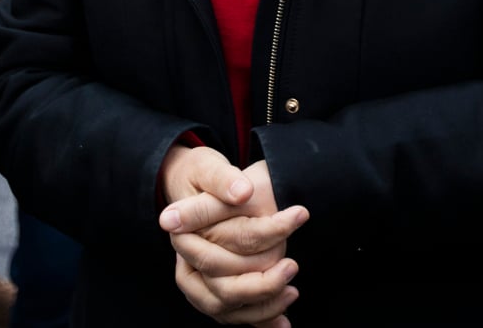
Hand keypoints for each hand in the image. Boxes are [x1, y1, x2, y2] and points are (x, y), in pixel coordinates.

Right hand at [159, 151, 305, 325]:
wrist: (199, 188)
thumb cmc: (204, 176)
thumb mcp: (210, 169)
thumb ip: (224, 180)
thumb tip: (243, 191)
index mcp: (183, 235)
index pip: (226, 245)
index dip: (267, 232)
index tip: (299, 215)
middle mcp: (186, 265)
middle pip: (222, 287)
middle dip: (262, 283)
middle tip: (293, 266)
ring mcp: (198, 284)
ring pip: (227, 308)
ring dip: (263, 305)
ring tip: (292, 290)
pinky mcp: (213, 295)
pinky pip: (235, 316)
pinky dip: (259, 319)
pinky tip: (284, 323)